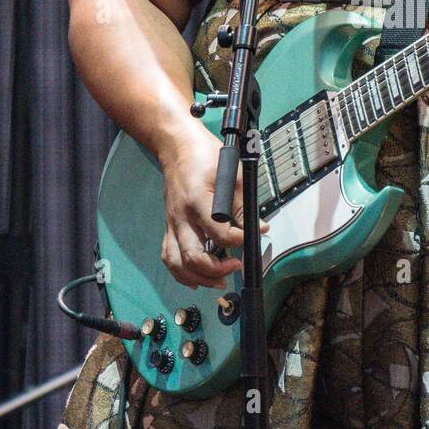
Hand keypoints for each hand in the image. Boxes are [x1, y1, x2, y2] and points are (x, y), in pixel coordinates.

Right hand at [158, 123, 269, 290]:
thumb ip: (244, 206)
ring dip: (198, 277)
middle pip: (194, 256)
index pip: (219, 233)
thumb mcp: (232, 175)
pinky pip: (169, 257)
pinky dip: (181, 273)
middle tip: (236, 266)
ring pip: (177, 263)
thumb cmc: (205, 156)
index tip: (253, 237)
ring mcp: (172, 223)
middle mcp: (181, 216)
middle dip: (217, 269)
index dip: (239, 241)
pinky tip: (197, 278)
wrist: (178, 147)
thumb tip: (259, 228)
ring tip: (218, 280)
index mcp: (198, 200)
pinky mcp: (169, 226)